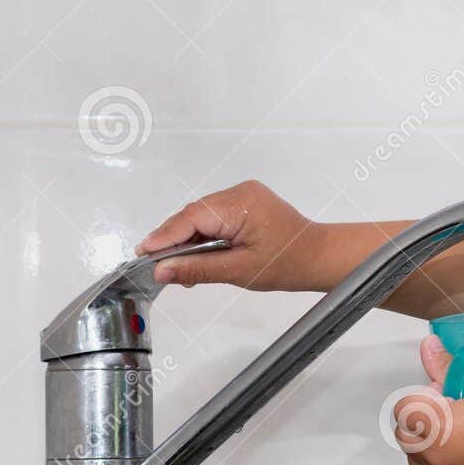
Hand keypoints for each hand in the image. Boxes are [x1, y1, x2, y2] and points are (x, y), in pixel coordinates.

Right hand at [136, 180, 316, 290]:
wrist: (319, 257)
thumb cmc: (289, 263)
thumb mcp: (239, 271)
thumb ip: (198, 269)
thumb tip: (163, 270)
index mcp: (240, 204)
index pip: (190, 217)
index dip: (165, 236)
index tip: (144, 254)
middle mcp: (240, 193)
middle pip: (192, 215)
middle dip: (174, 240)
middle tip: (156, 265)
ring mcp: (243, 195)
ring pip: (201, 216)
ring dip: (187, 239)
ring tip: (177, 266)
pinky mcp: (245, 203)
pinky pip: (213, 216)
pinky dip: (203, 235)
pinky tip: (197, 255)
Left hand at [392, 336, 463, 464]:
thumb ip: (447, 367)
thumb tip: (427, 346)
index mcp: (433, 427)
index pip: (403, 409)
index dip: (422, 400)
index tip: (446, 400)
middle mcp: (430, 459)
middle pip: (406, 436)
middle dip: (422, 425)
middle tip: (455, 419)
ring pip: (418, 463)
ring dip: (430, 450)